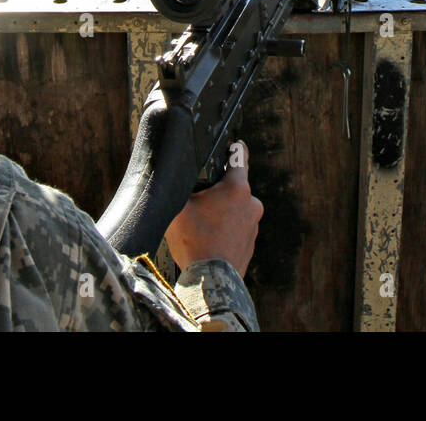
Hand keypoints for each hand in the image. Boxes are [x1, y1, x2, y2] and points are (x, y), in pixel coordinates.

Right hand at [165, 141, 262, 276]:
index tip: (232, 143)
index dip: (233, 147)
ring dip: (221, 212)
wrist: (212, 282)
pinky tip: (209, 239)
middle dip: (217, 191)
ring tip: (201, 227)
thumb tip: (171, 174)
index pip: (239, 155)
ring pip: (235, 208)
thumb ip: (179, 186)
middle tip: (198, 204)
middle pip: (233, 186)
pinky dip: (225, 229)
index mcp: (236, 188)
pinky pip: (237, 227)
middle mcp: (251, 203)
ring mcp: (253, 224)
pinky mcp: (251, 242)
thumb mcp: (178, 208)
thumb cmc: (195, 242)